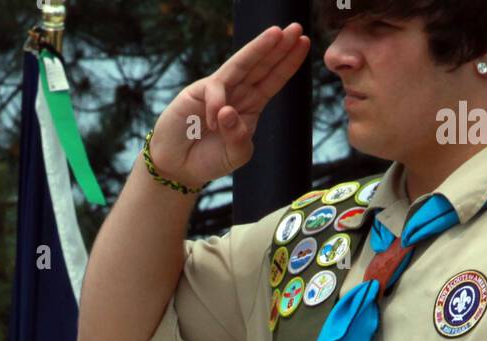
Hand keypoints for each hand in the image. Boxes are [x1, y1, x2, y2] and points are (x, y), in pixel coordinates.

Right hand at [149, 23, 309, 187]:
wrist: (180, 167)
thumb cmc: (210, 159)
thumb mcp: (236, 155)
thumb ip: (239, 138)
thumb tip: (228, 112)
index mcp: (252, 104)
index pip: (273, 79)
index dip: (288, 62)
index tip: (305, 43)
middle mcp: (238, 92)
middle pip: (261, 65)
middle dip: (278, 46)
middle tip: (296, 28)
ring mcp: (218, 90)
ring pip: (241, 64)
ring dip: (258, 48)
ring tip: (275, 34)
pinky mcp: (197, 93)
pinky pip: (213, 91)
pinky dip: (217, 105)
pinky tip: (215, 122)